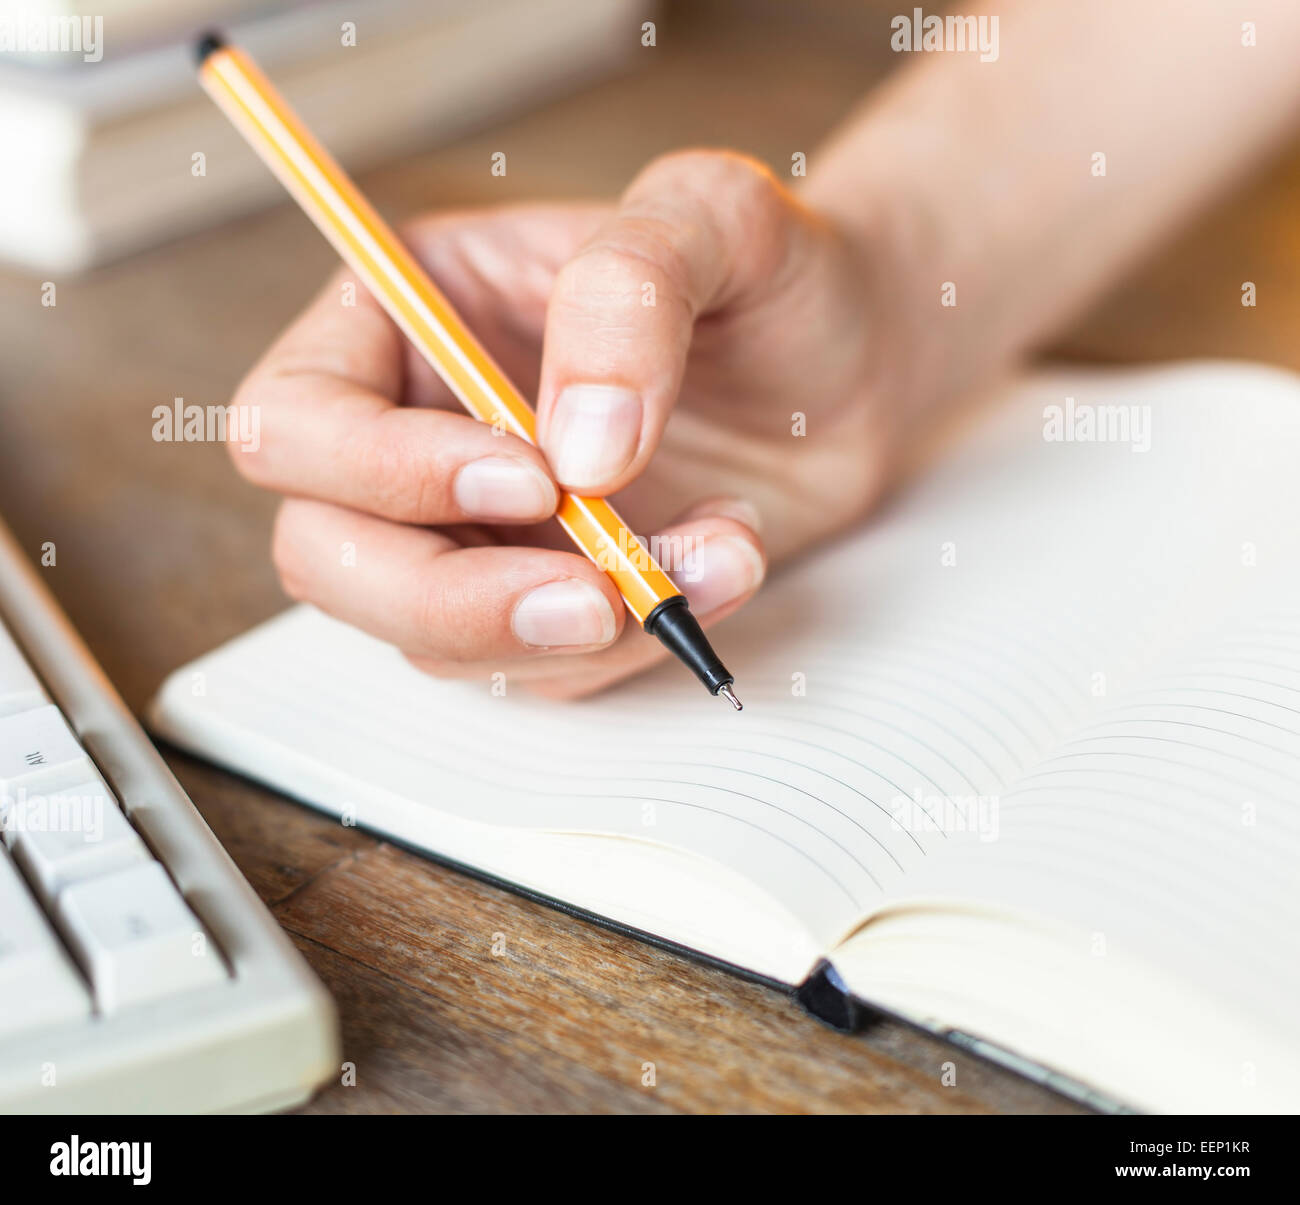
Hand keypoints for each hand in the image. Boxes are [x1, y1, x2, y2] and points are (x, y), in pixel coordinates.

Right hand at [230, 151, 909, 697]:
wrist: (852, 360)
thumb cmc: (765, 274)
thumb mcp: (712, 219)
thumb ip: (628, 294)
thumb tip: (575, 452)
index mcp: (403, 322)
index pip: (295, 424)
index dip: (383, 473)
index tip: (531, 480)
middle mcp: (415, 435)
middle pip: (329, 557)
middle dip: (453, 598)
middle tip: (593, 597)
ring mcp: (475, 532)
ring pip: (433, 638)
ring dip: (573, 630)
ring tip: (720, 551)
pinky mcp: (545, 596)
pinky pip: (543, 669)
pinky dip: (637, 643)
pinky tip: (727, 567)